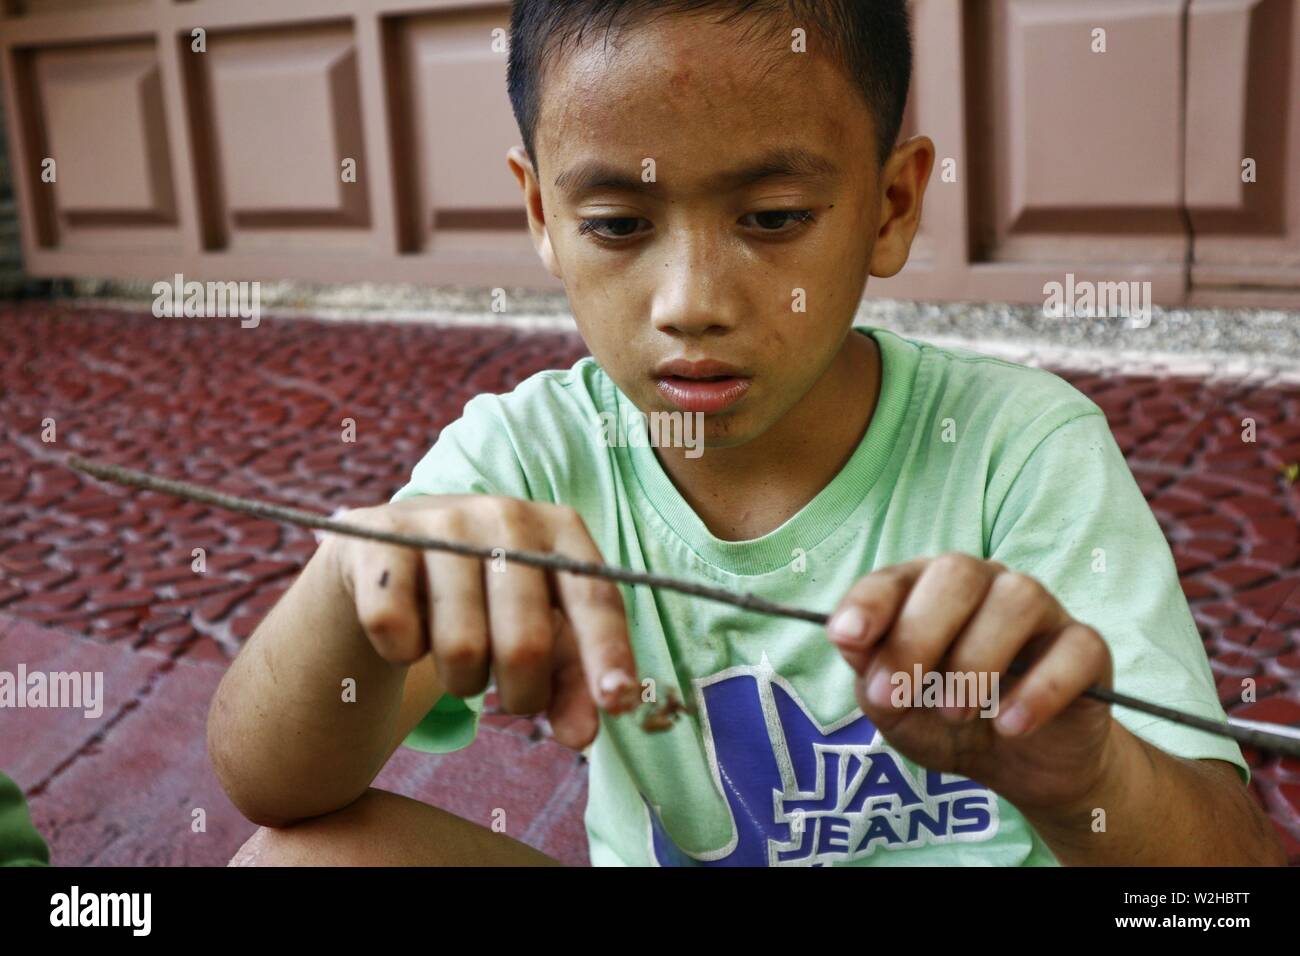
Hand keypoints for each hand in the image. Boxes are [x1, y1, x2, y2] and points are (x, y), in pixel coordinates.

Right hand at [326, 495, 639, 749]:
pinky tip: (407, 629)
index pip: (595, 596)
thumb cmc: (483, 601)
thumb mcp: (538, 630)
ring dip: (460, 681)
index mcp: (559, 530)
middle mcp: (505, 515)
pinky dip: (401, 652)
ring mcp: (441, 522)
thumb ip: (571, 682)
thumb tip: (584, 736)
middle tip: (511, 694)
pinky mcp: (380, 539)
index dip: (608, 654)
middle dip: (521, 695)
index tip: (617, 704)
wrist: (387, 561)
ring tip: (457, 657)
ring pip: (461, 649)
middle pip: (526, 643)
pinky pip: (395, 631)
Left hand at [826, 553, 1115, 815]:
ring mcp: (1040, 610)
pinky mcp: (1086, 647)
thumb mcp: (896, 708)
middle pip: (956, 574)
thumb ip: (872, 672)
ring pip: (1016, 600)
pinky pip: (1074, 648)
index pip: (895, 577)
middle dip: (920, 633)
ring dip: (977, 660)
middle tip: (902, 693)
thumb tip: (850, 639)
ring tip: (956, 713)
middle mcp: (984, 585)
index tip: (848, 639)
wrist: (1021, 766)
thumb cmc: (947, 721)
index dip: (869, 604)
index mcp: (927, 589)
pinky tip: (1009, 726)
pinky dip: (1039, 690)